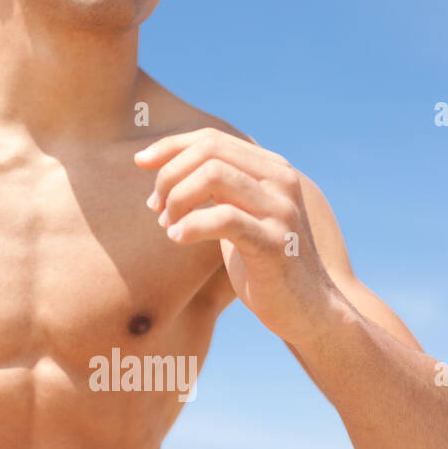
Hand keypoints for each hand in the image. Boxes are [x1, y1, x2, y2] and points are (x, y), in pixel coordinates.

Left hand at [135, 128, 335, 345]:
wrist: (306, 310)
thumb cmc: (265, 266)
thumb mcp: (242, 217)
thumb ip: (219, 192)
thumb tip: (166, 172)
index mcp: (271, 169)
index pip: (212, 138)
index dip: (170, 147)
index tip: (141, 163)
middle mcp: (280, 181)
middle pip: (209, 151)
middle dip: (170, 175)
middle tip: (155, 207)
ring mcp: (280, 210)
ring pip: (214, 175)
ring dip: (178, 198)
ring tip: (167, 224)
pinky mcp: (274, 243)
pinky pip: (223, 219)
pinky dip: (190, 226)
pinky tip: (177, 238)